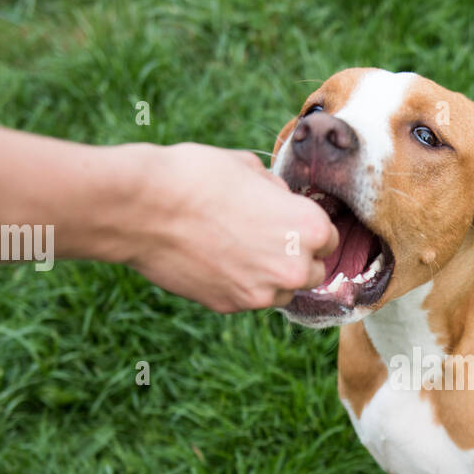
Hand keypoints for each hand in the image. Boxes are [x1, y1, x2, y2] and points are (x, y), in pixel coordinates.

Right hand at [123, 142, 338, 312]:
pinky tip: (215, 259)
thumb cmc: (197, 176)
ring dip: (271, 275)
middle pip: (312, 272)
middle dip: (296, 256)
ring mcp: (262, 292)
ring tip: (238, 248)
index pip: (330, 239)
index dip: (308, 227)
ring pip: (282, 291)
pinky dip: (239, 284)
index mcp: (310, 228)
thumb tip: (282, 200)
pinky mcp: (231, 306)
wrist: (143, 208)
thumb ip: (278, 193)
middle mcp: (295, 268)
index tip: (288, 221)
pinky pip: (248, 297)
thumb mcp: (250, 168)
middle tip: (264, 237)